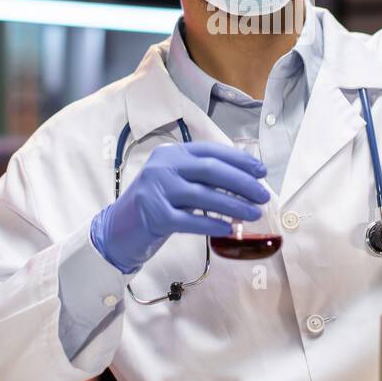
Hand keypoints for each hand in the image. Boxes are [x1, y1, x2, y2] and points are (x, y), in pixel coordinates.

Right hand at [90, 141, 269, 273]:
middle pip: (211, 170)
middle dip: (242, 183)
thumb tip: (245, 182)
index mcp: (172, 153)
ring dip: (234, 205)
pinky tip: (228, 228)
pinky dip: (212, 224)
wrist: (118, 228)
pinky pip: (190, 220)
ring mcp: (157, 190)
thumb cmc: (156, 204)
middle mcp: (163, 166)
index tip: (261, 172)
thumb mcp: (176, 181)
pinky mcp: (154, 216)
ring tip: (253, 214)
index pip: (211, 151)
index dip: (239, 160)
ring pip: (204, 195)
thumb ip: (202, 177)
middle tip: (263, 195)